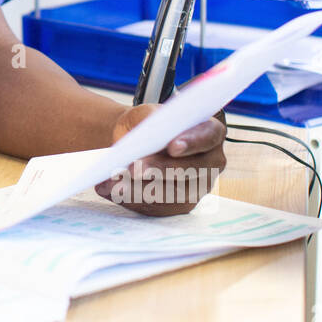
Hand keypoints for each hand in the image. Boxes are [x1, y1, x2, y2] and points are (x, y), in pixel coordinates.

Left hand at [94, 104, 225, 216]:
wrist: (135, 142)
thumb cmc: (146, 124)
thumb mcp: (147, 113)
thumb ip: (151, 118)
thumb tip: (147, 135)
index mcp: (210, 133)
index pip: (207, 137)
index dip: (192, 142)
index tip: (172, 146)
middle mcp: (210, 163)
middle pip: (190, 170)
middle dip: (159, 169)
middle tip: (134, 168)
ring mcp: (197, 188)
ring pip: (171, 194)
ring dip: (139, 189)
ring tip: (112, 183)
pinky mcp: (178, 206)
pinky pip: (156, 208)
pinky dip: (131, 200)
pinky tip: (111, 191)